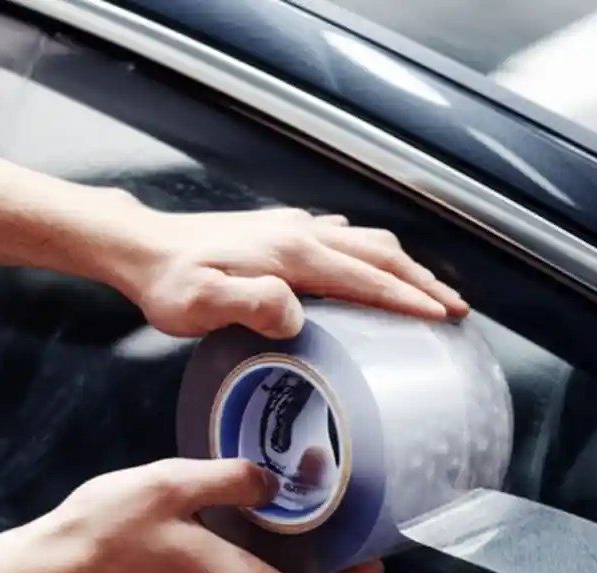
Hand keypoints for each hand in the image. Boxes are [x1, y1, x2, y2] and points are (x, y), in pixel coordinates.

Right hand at [19, 458, 382, 572]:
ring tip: (293, 517)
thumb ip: (230, 478)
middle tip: (340, 527)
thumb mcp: (172, 485)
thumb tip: (267, 480)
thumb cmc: (100, 535)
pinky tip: (238, 525)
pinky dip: (250, 562)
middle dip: (323, 567)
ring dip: (284, 561)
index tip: (374, 561)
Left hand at [97, 199, 467, 338]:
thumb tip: (296, 313)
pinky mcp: (278, 231)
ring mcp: (291, 228)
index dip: (409, 300)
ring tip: (427, 291)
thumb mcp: (199, 304)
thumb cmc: (168, 283)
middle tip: (456, 310)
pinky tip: (367, 263)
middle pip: (380, 255)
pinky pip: (341, 238)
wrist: (140, 248)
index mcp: (293, 255)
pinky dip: (369, 254)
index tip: (444, 318)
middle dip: (423, 282)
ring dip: (402, 266)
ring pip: (365, 243)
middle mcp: (300, 234)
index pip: (366, 278)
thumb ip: (249, 305)